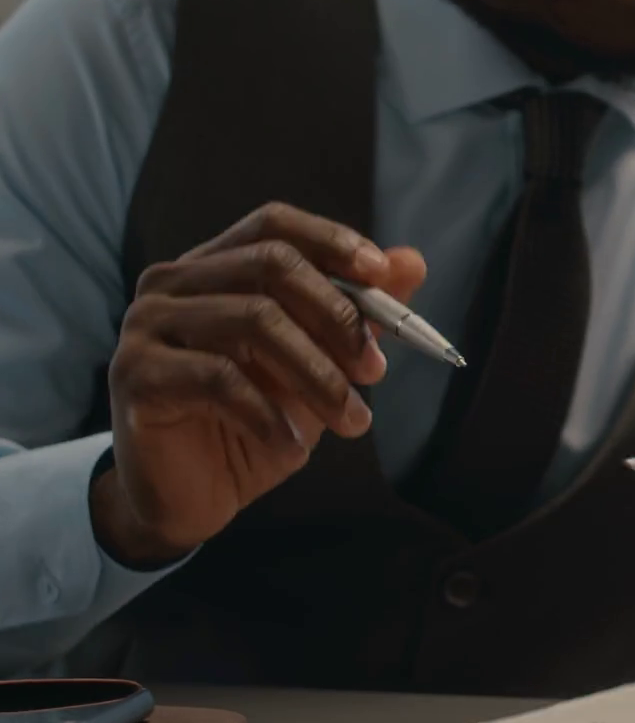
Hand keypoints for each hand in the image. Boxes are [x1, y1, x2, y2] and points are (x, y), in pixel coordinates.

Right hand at [94, 202, 427, 566]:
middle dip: (338, 315)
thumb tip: (411, 260)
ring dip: (318, 375)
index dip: (331, 240)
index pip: (273, 224)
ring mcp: (146, 325)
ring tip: (352, 422)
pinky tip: (296, 448)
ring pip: (253, 320)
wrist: (192, 497)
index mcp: (215, 267)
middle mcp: (173, 284)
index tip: (381, 275)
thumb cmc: (258, 421)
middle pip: (271, 264)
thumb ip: (358, 312)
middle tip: (376, 371)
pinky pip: (219, 378)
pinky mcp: (135, 375)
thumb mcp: (320, 365)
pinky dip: (271, 415)